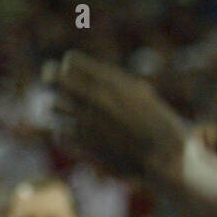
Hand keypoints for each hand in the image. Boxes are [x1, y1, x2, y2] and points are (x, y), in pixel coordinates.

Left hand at [48, 51, 188, 182]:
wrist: (163, 156)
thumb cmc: (155, 122)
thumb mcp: (138, 92)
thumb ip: (110, 81)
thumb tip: (84, 76)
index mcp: (109, 81)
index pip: (70, 60)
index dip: (70, 66)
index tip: (75, 74)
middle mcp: (93, 98)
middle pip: (53, 78)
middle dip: (54, 81)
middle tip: (61, 87)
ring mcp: (84, 121)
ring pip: (53, 106)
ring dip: (61, 109)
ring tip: (76, 114)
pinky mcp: (81, 145)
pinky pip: (58, 133)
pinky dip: (64, 132)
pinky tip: (77, 134)